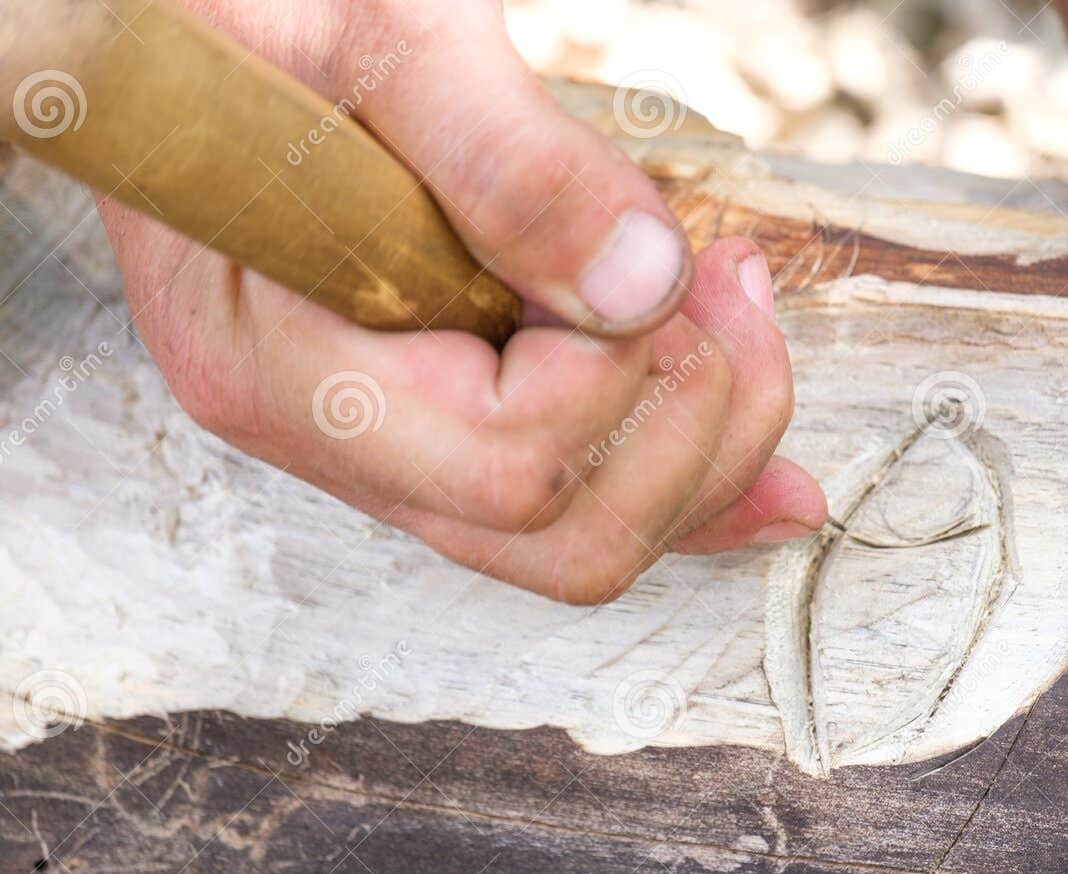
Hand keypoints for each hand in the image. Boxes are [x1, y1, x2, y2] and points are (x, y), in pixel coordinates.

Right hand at [101, 0, 824, 604]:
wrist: (206, 32)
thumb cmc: (251, 16)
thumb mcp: (378, 38)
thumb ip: (507, 161)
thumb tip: (644, 285)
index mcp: (281, 366)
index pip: (506, 460)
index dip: (621, 372)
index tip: (652, 252)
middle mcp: (333, 442)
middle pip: (564, 540)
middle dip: (693, 424)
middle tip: (727, 281)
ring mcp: (390, 451)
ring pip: (587, 543)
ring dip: (705, 440)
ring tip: (732, 297)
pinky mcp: (449, 431)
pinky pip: (583, 510)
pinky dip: (694, 488)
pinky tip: (778, 480)